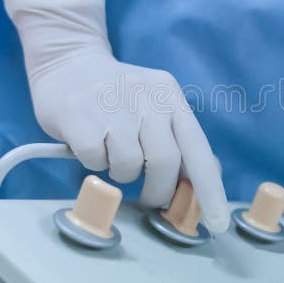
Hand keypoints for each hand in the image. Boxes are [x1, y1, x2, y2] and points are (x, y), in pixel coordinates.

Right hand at [0, 0, 228, 231]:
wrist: (65, 59)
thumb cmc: (116, 94)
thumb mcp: (153, 105)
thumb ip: (175, 139)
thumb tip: (198, 184)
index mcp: (170, 96)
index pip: (198, 148)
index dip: (210, 190)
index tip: (218, 224)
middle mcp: (147, 97)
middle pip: (165, 162)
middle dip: (158, 190)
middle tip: (149, 197)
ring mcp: (112, 105)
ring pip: (129, 166)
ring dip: (121, 174)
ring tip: (112, 155)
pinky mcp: (80, 116)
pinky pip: (95, 162)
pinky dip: (94, 164)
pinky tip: (90, 144)